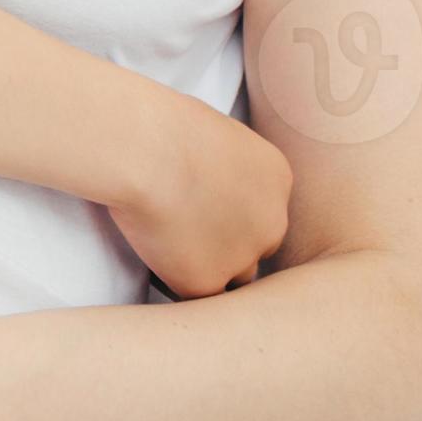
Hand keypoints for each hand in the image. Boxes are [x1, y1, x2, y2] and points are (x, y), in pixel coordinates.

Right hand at [109, 95, 292, 298]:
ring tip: (170, 251)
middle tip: (187, 232)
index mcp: (277, 178)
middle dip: (229, 243)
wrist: (145, 150)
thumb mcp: (212, 132)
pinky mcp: (206, 281)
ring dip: (209, 269)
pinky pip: (196, 295)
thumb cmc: (163, 125)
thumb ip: (220, 164)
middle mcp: (272, 221)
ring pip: (234, 277)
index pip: (263, 208)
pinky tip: (153, 259)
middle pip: (258, 245)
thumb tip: (197, 176)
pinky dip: (177, 282)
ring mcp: (243, 255)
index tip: (202, 204)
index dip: (232, 211)